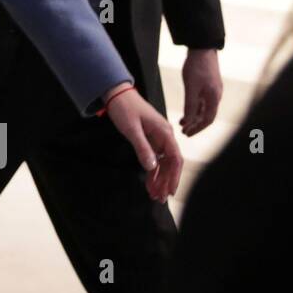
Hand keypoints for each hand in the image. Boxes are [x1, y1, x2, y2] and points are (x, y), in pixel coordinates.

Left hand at [104, 85, 181, 201]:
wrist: (118, 95)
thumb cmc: (125, 108)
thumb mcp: (132, 129)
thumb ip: (142, 148)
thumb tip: (151, 167)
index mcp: (165, 133)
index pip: (175, 158)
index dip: (173, 176)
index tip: (170, 191)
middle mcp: (165, 136)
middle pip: (170, 164)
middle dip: (166, 181)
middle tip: (160, 198)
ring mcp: (158, 139)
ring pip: (162, 163)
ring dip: (159, 179)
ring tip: (154, 195)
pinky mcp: (150, 140)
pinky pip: (154, 158)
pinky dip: (152, 171)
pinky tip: (150, 183)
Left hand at [180, 48, 222, 135]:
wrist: (202, 48)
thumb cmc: (197, 66)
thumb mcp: (191, 87)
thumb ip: (190, 104)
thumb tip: (189, 120)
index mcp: (214, 98)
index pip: (208, 120)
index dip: (197, 128)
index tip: (187, 133)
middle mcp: (216, 96)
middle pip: (207, 116)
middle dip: (196, 125)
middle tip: (184, 131)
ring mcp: (213, 91)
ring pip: (204, 109)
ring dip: (194, 117)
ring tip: (183, 123)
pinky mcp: (208, 86)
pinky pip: (203, 102)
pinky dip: (195, 108)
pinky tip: (187, 110)